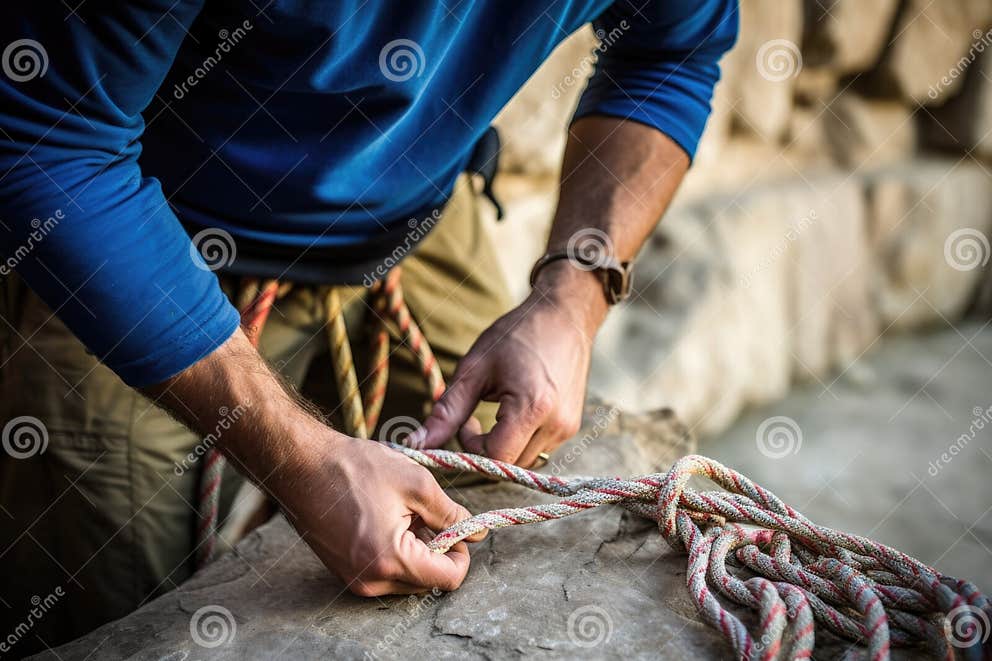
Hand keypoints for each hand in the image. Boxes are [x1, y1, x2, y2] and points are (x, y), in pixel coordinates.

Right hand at [143, 328, 478, 597]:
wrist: (302, 465)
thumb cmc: (356, 469)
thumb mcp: (416, 483)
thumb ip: (451, 513)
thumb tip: (476, 532)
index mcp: (392, 560)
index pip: (448, 579)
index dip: (461, 553)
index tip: (457, 528)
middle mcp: (371, 580)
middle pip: (428, 582)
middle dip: (437, 552)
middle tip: (426, 515)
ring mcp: (354, 580)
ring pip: (406, 579)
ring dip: (416, 552)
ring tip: (403, 514)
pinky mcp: (344, 572)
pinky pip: (384, 573)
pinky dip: (394, 553)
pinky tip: (385, 520)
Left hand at [414, 262, 605, 465]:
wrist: (564, 316)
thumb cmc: (516, 335)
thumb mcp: (475, 368)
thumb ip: (447, 411)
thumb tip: (416, 444)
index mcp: (532, 408)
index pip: (495, 457)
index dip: (472, 446)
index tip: (466, 422)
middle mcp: (556, 424)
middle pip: (510, 464)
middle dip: (487, 448)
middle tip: (475, 417)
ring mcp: (567, 428)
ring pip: (525, 461)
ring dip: (505, 446)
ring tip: (499, 411)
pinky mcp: (572, 427)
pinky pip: (539, 449)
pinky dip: (521, 439)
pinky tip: (516, 410)